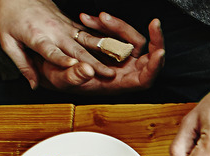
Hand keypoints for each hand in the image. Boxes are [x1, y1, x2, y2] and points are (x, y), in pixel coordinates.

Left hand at [0, 0, 113, 88]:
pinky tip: (117, 48)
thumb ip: (22, 64)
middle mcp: (54, 31)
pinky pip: (89, 33)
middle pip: (76, 49)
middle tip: (109, 75)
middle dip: (94, 63)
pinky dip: (103, 42)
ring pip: (88, 41)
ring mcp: (64, 26)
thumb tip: (33, 84)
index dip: (63, 59)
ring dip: (104, 53)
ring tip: (119, 62)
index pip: (51, 51)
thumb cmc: (8, 16)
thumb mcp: (6, 41)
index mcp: (36, 36)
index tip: (74, 65)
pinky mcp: (70, 23)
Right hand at [38, 13, 163, 92]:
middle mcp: (124, 71)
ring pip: (132, 39)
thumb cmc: (58, 77)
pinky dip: (106, 24)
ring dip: (118, 25)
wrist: (50, 64)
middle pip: (149, 56)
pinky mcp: (113, 44)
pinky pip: (118, 31)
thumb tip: (87, 70)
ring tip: (97, 18)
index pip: (146, 79)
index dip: (155, 67)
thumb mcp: (60, 78)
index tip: (159, 52)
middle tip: (155, 23)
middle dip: (154, 38)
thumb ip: (73, 76)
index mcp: (118, 84)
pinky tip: (90, 19)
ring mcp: (120, 58)